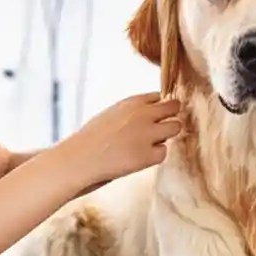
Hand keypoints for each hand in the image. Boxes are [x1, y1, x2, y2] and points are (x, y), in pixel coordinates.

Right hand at [55, 92, 180, 186]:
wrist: (80, 159)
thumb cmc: (92, 139)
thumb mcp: (112, 114)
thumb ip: (133, 112)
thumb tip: (156, 113)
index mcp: (133, 102)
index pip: (158, 96)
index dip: (156, 108)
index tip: (150, 117)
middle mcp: (144, 114)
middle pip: (173, 107)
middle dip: (170, 116)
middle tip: (160, 129)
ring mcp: (149, 134)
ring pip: (175, 127)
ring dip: (166, 134)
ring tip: (148, 143)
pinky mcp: (150, 155)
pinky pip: (163, 151)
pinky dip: (154, 156)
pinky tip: (137, 158)